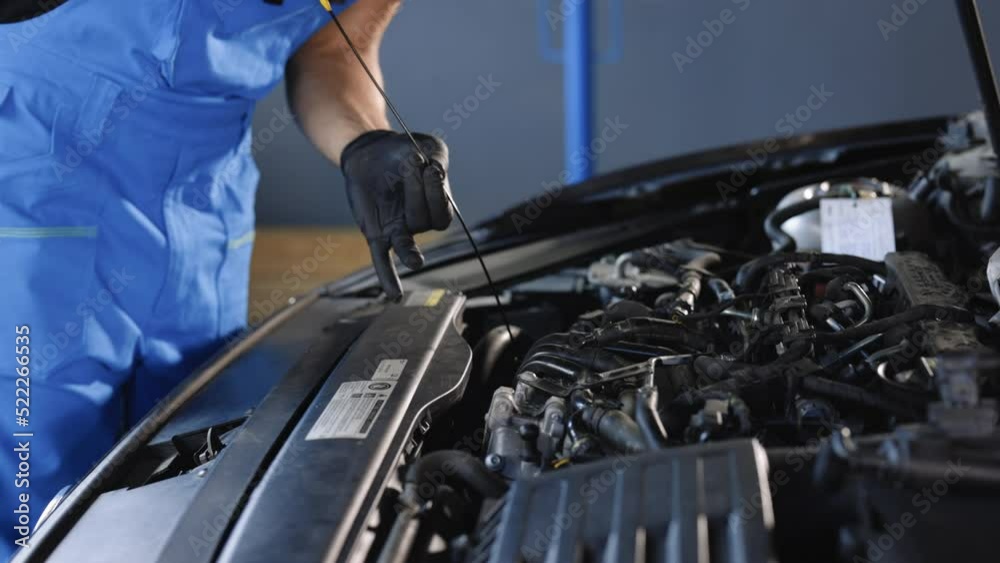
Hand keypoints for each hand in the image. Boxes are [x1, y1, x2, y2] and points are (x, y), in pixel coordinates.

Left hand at [341, 130, 453, 300]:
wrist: (371, 151)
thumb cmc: (404, 150)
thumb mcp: (428, 145)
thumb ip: (438, 157)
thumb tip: (434, 172)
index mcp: (437, 203)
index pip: (443, 211)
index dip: (436, 191)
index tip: (427, 166)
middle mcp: (420, 220)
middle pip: (427, 224)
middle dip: (419, 197)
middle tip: (410, 170)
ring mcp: (398, 229)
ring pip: (408, 244)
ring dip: (410, 250)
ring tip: (415, 260)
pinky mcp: (376, 233)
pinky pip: (382, 261)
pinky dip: (388, 278)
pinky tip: (394, 296)